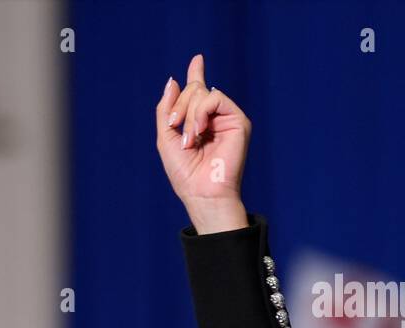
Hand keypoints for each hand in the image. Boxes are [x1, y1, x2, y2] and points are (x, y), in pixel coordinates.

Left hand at [155, 54, 250, 232]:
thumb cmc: (184, 173)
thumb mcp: (165, 138)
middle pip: (194, 89)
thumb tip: (173, 80)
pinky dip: (201, 112)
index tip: (197, 59)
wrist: (202, 193)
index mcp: (200, 122)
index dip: (196, 75)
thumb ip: (166, 110)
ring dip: (188, 115)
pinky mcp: (239, 121)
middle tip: (175, 127)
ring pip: (202, 92)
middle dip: (179, 106)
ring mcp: (228, 118)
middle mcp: (216, 118)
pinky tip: (199, 130)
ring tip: (188, 140)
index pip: (199, 92)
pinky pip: (215, 97)